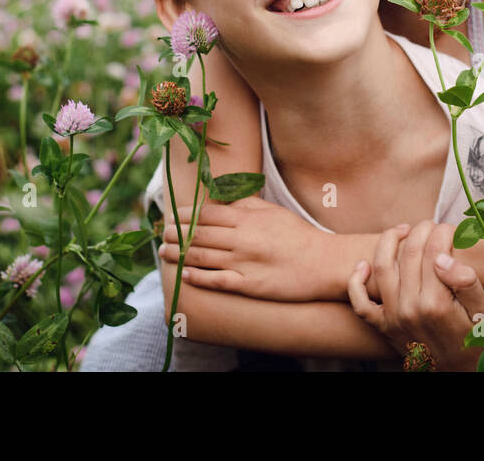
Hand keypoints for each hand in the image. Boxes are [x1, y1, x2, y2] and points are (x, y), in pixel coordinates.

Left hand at [158, 196, 335, 301]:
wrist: (323, 263)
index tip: (171, 216)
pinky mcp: (249, 285)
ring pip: (202, 257)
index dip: (185, 215)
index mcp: (248, 218)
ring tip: (164, 252)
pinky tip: (184, 274)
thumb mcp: (273, 211)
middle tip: (161, 234)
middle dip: (176, 234)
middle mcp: (242, 239)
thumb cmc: (298, 235)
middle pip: (199, 235)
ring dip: (179, 254)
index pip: (207, 214)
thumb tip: (222, 199)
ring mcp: (244, 263)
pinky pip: (217, 281)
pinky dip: (197, 277)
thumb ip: (246, 204)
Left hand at [346, 220, 483, 370]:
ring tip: (405, 231)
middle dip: (421, 230)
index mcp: (436, 303)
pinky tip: (364, 265)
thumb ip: (465, 283)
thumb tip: (441, 257)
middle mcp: (409, 308)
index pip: (433, 251)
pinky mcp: (382, 326)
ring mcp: (392, 317)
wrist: (460, 371)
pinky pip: (359, 303)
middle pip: (408, 253)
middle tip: (432, 226)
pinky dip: (356, 281)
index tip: (451, 229)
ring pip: (381, 266)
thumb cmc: (475, 338)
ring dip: (390, 240)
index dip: (443, 232)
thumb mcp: (481, 311)